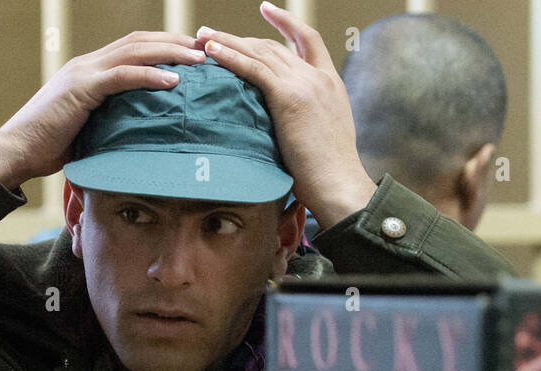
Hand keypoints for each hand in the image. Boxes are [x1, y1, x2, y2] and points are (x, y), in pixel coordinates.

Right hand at [0, 32, 206, 190]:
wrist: (16, 152)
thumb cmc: (48, 149)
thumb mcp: (87, 132)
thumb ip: (110, 124)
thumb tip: (138, 139)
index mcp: (90, 71)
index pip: (134, 49)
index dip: (164, 47)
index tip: (194, 54)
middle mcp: (88, 64)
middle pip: (140, 42)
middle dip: (175, 42)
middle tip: (207, 48)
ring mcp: (84, 73)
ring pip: (135, 52)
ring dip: (170, 53)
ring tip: (199, 58)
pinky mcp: (81, 88)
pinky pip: (122, 76)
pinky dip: (150, 75)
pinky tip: (174, 80)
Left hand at [196, 2, 376, 227]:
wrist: (339, 184)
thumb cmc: (329, 174)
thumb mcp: (321, 136)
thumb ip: (306, 121)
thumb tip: (286, 129)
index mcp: (331, 83)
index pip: (308, 40)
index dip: (286, 23)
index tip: (266, 9)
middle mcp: (318, 77)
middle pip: (274, 46)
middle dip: (240, 38)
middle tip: (210, 34)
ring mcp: (305, 84)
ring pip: (260, 52)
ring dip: (227, 42)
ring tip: (201, 38)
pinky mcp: (289, 97)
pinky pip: (254, 69)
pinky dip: (230, 57)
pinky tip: (211, 52)